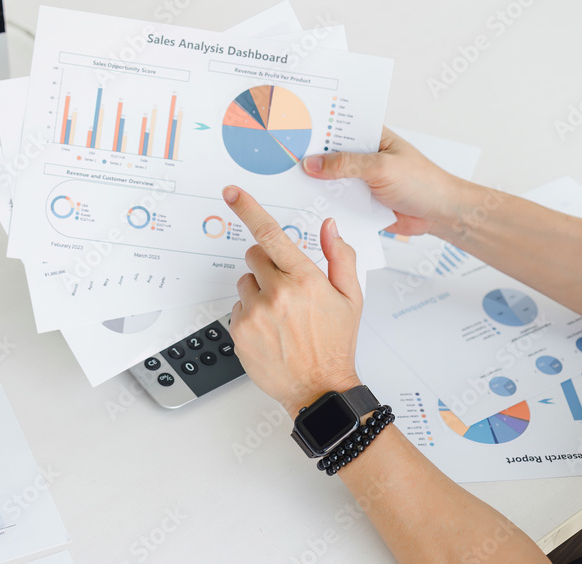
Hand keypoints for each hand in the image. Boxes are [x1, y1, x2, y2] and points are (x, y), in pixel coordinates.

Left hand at [222, 185, 362, 418]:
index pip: (271, 234)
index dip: (248, 209)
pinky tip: (271, 330)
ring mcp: (255, 313)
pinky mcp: (239, 330)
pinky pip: (238, 307)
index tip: (231, 193)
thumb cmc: (336, 343)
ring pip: (245, 282)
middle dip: (267, 263)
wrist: (319, 388)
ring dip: (258, 291)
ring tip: (281, 315)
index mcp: (305, 280)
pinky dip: (251, 314)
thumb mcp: (350, 298)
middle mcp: (277, 293)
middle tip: (285, 286)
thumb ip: (340, 257)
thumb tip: (329, 226)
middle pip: (254, 255)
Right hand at [301, 127, 465, 235]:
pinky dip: (324, 203)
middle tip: (280, 158)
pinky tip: (305, 204)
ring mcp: (359, 179)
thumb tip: (312, 163)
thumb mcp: (381, 167)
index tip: (291, 128)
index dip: (316, 127)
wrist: (440, 214)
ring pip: (329, 179)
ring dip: (314, 183)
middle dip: (309, 158)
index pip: (337, 126)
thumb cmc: (422, 182)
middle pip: (328, 154)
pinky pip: (336, 200)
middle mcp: (362, 156)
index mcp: (370, 137)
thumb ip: (346, 164)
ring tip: (285, 183)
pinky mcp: (359, 201)